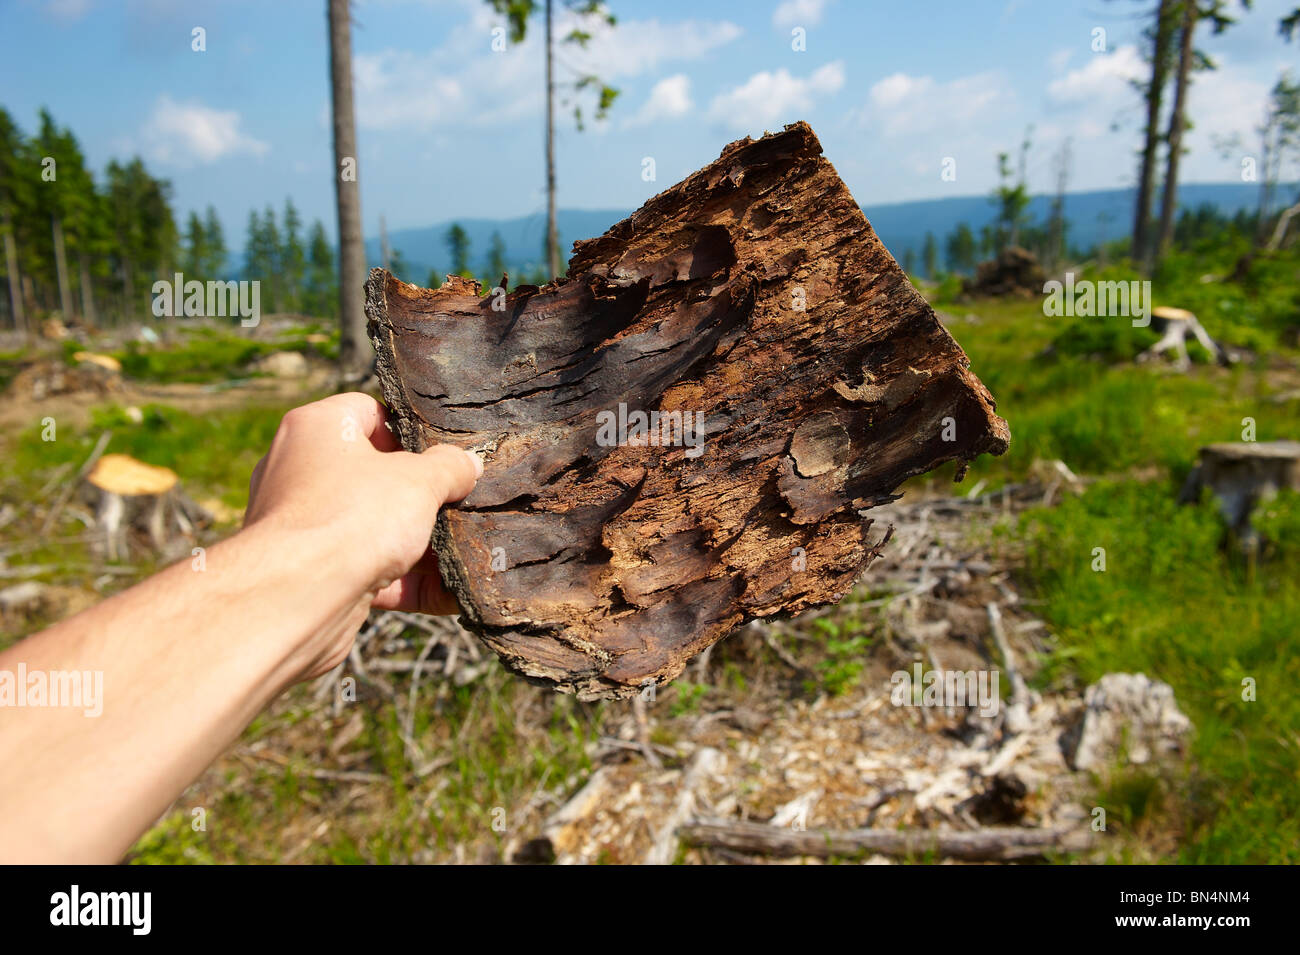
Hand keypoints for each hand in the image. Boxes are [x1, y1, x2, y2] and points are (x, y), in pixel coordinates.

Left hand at [244, 393, 480, 676]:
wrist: (298, 595)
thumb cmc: (352, 516)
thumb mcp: (420, 481)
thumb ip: (449, 467)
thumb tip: (468, 463)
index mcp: (317, 429)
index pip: (367, 412)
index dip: (410, 430)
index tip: (444, 453)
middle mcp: (301, 471)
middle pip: (375, 476)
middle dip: (422, 495)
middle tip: (462, 502)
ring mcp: (305, 525)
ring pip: (374, 528)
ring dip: (420, 544)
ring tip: (465, 551)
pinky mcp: (313, 572)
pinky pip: (368, 570)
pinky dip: (407, 583)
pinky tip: (450, 595)